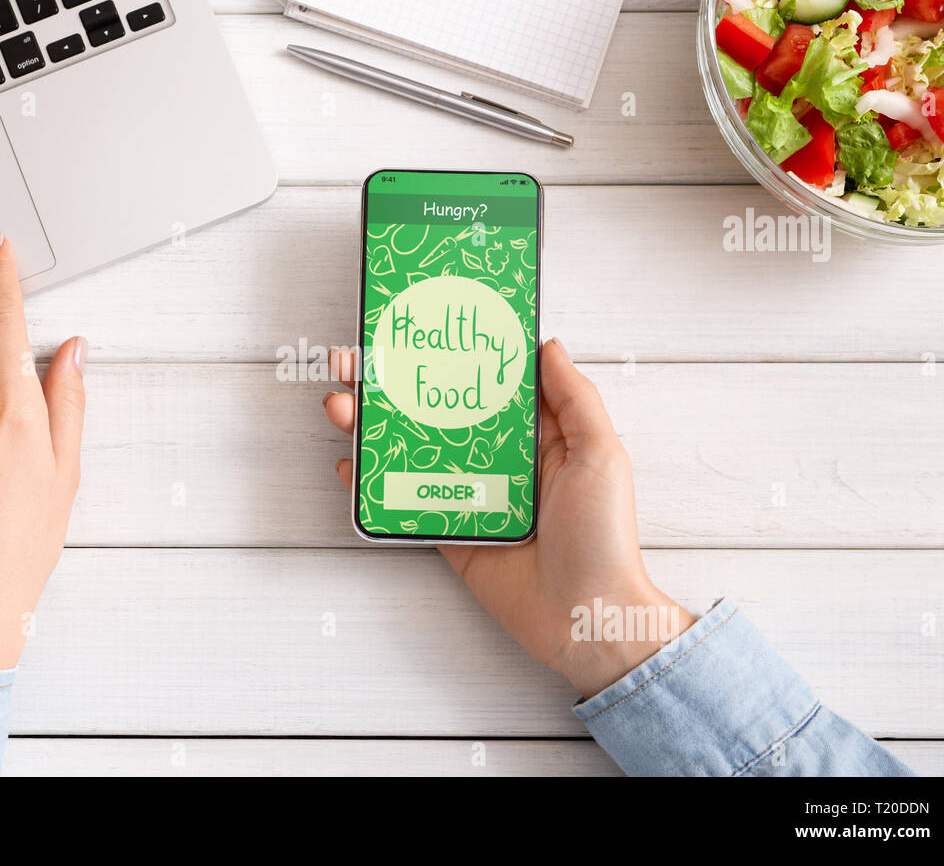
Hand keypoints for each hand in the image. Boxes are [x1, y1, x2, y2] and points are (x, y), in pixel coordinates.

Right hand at [323, 339, 691, 698]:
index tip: (415, 327)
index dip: (448, 354)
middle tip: (354, 361)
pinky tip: (347, 462)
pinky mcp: (447, 529)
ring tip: (340, 404)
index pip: (482, 382)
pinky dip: (370, 481)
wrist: (586, 616)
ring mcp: (467, 493)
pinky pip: (402, 499)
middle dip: (391, 383)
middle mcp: (496, 458)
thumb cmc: (603, 535)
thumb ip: (574, 397)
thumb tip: (546, 343)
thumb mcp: (601, 453)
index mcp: (534, 434)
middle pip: (434, 409)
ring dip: (370, 424)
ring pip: (409, 449)